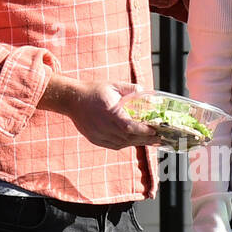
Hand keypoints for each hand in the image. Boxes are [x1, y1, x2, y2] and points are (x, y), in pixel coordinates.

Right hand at [41, 78, 162, 150]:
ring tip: (150, 141)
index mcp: (109, 113)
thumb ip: (130, 89)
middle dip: (145, 139)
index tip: (155, 130)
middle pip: (129, 138)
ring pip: (122, 144)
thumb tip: (144, 90)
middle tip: (159, 138)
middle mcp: (104, 127)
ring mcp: (99, 135)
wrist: (72, 99)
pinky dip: (125, 144)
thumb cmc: (93, 91)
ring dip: (137, 142)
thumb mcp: (113, 86)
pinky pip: (114, 146)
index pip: (130, 127)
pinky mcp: (96, 140)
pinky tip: (134, 141)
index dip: (144, 131)